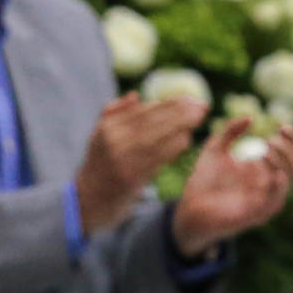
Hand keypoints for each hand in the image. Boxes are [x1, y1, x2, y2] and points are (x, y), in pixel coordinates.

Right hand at [75, 94, 206, 233]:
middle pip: (152, 123)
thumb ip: (113, 113)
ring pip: (157, 139)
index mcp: (107, 129)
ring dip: (181, 127)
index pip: (143, 111)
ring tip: (199, 118)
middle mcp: (114, 143)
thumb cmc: (99, 161)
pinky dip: (174, 147)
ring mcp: (123, 161)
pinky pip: (158, 159)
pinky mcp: (133, 178)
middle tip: (202, 105)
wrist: (90, 197)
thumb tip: (135, 95)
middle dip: (180, 112)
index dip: (168, 103)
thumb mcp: (98, 134)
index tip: (189, 98)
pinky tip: (187, 138)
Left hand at [172, 120, 292, 255]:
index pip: (286, 153)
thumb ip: (229, 132)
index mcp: (261, 169)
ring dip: (283, 164)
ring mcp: (264, 199)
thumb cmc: (204, 181)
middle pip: (292, 165)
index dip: (290, 139)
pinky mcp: (256, 214)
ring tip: (267, 150)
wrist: (188, 208)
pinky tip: (276, 175)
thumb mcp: (215, 150)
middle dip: (287, 150)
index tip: (283, 126)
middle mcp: (267, 184)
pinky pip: (275, 202)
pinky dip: (279, 188)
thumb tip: (249, 118)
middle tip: (269, 141)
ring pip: (288, 181)